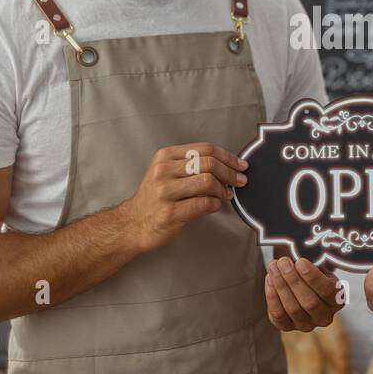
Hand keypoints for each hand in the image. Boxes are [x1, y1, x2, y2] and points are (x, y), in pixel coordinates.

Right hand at [119, 142, 246, 253]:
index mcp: (165, 156)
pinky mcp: (170, 212)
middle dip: (230, 172)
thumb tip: (226, 166)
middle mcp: (163, 171)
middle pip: (208, 163)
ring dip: (223, 189)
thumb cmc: (153, 199)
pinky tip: (215, 205)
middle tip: (240, 180)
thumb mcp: (166, 173)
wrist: (131, 224)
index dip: (227, 156)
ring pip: (207, 182)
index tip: (239, 164)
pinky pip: (203, 203)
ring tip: (226, 195)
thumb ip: (191, 166)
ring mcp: (165, 192)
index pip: (204, 149)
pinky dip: (215, 204)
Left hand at [264, 256, 343, 331]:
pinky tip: (269, 278)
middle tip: (283, 262)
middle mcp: (324, 317)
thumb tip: (301, 249)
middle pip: (309, 302)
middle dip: (293, 280)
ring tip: (273, 266)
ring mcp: (306, 325)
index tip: (300, 261)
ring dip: (280, 285)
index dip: (313, 277)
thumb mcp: (319, 263)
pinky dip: (272, 296)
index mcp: (337, 300)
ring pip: (293, 309)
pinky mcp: (288, 327)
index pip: (328, 291)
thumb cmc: (311, 270)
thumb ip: (314, 259)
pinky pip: (278, 315)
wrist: (299, 282)